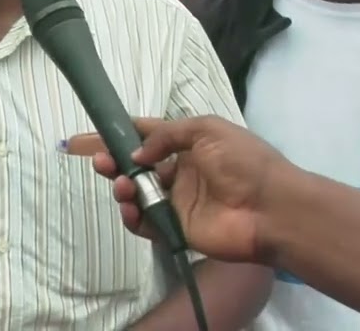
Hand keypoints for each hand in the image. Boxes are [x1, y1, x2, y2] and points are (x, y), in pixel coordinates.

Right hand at [64, 115, 293, 264]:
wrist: (271, 209)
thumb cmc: (243, 162)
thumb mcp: (206, 129)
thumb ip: (166, 136)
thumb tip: (137, 155)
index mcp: (189, 145)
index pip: (147, 135)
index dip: (119, 133)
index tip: (88, 136)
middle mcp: (180, 172)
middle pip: (136, 166)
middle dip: (113, 161)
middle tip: (98, 162)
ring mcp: (177, 201)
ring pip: (137, 194)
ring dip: (122, 187)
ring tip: (121, 186)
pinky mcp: (176, 228)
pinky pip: (145, 222)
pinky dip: (132, 215)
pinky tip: (130, 207)